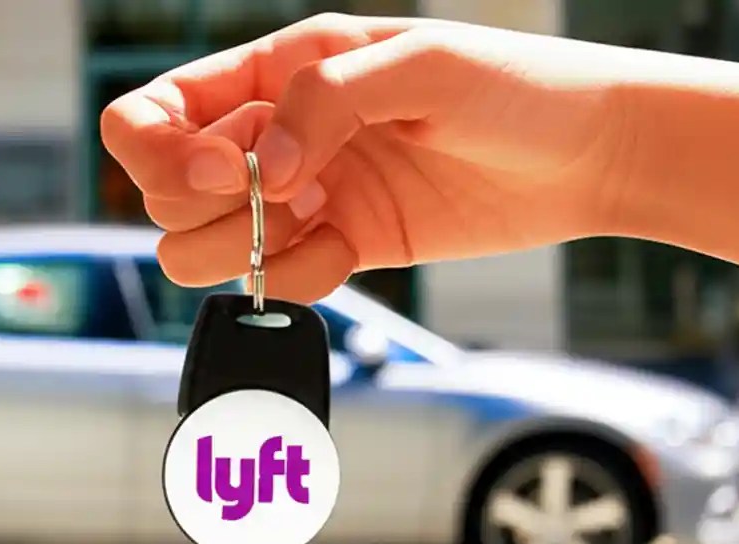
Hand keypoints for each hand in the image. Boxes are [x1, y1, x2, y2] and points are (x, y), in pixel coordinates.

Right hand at [100, 13, 634, 302]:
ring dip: (246, 249)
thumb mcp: (421, 65)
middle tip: (290, 196)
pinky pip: (275, 283)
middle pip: (162, 193)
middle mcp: (275, 134)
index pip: (152, 114)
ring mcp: (304, 197)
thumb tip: (266, 169)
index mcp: (275, 70)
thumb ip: (327, 101)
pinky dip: (297, 280)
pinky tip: (349, 252)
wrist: (586, 154)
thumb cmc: (515, 84)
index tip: (230, 171)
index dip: (161, 152)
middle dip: (208, 209)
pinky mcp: (339, 247)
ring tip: (321, 220)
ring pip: (203, 247)